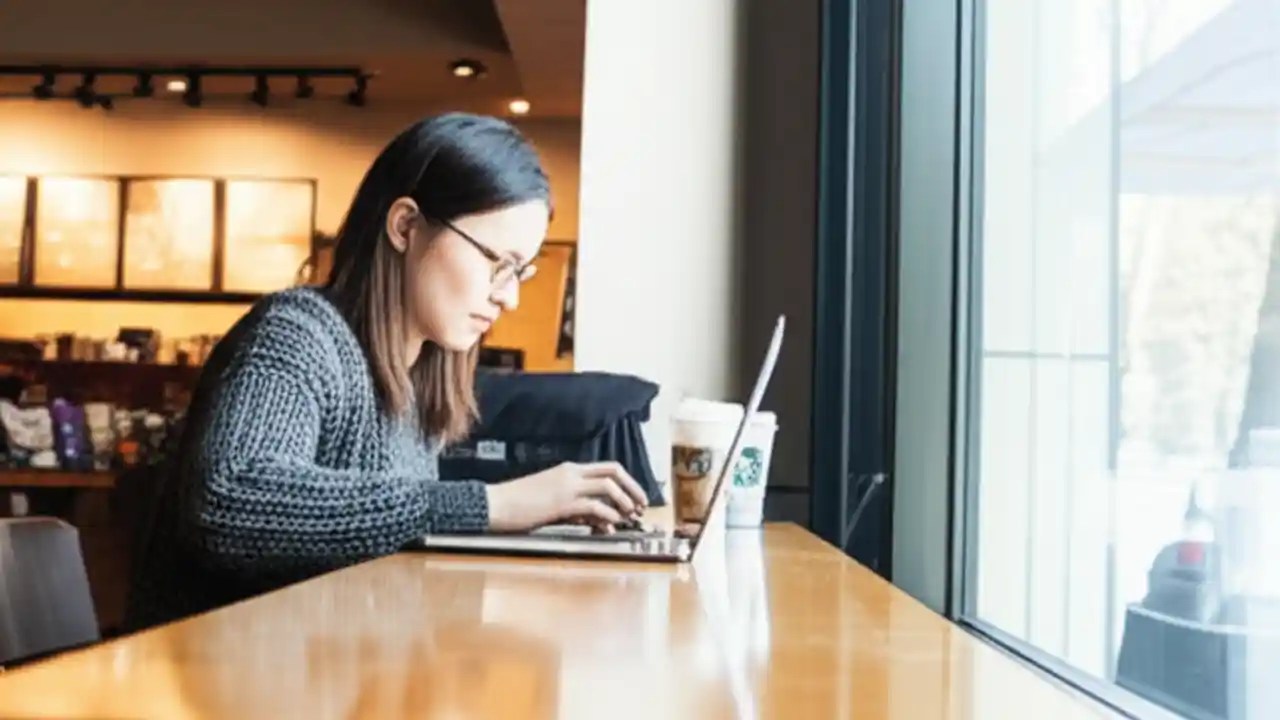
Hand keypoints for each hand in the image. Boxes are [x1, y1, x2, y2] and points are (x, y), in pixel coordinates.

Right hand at [485, 461, 649, 532]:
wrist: (495, 504)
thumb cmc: (520, 504)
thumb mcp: (553, 502)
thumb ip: (577, 507)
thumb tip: (600, 520)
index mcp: (569, 470)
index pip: (608, 468)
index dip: (627, 482)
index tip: (636, 498)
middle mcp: (571, 473)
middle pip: (614, 471)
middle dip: (633, 488)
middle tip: (642, 505)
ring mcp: (567, 486)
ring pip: (608, 485)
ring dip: (624, 501)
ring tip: (630, 516)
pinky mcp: (561, 502)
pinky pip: (594, 505)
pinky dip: (607, 515)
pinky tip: (611, 526)